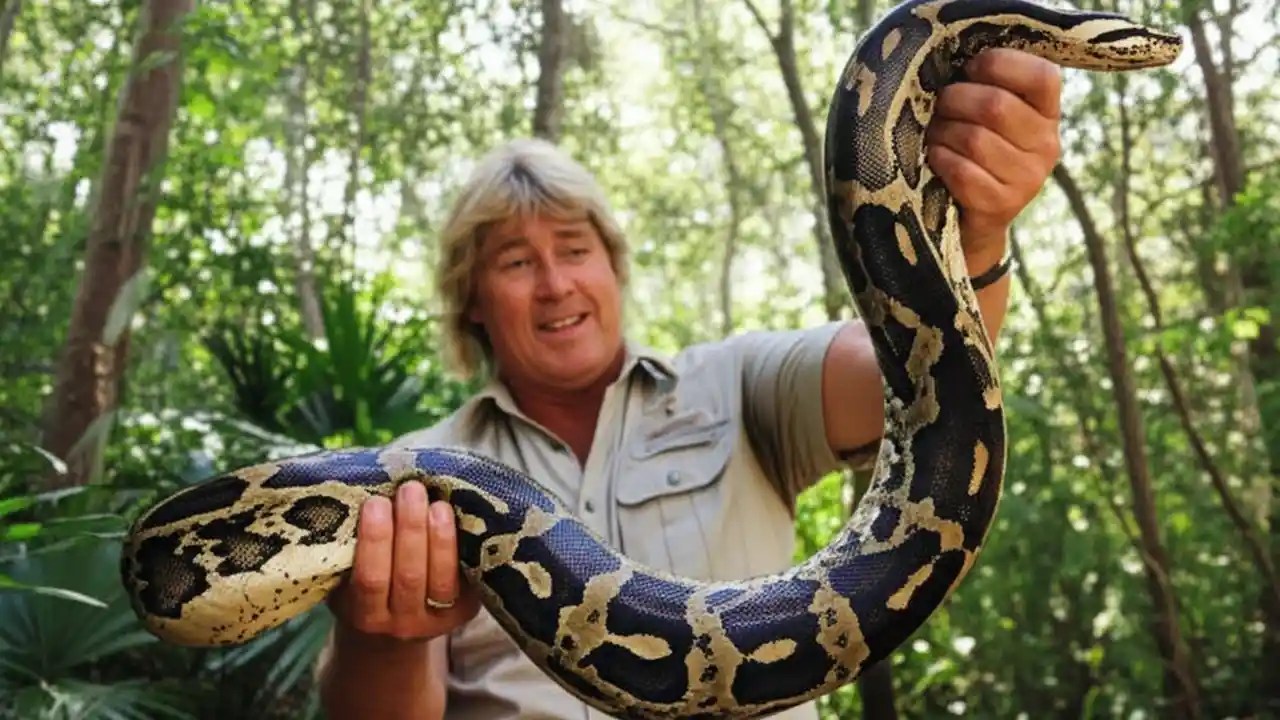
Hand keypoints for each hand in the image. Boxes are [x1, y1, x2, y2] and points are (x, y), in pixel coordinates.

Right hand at [328, 481, 480, 643]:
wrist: (395, 626)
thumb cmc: (365, 588)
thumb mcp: (348, 578)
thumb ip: (353, 549)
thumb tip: (367, 492)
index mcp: (365, 616)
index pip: (371, 579)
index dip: (375, 541)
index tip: (375, 502)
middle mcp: (401, 624)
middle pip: (410, 576)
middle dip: (411, 529)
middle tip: (410, 489)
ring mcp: (437, 620)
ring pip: (443, 578)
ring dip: (441, 536)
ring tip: (438, 503)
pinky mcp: (466, 610)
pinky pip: (468, 578)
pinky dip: (464, 546)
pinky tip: (461, 517)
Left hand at [926, 48, 1062, 259]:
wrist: (976, 221)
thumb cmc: (979, 154)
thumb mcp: (995, 119)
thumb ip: (989, 89)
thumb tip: (950, 63)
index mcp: (1048, 114)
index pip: (1041, 76)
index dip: (999, 64)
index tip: (970, 70)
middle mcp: (1046, 145)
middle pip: (995, 105)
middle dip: (955, 99)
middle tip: (939, 106)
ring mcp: (1027, 179)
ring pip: (974, 138)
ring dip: (942, 132)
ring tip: (934, 133)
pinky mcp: (1001, 205)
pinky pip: (962, 171)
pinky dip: (941, 159)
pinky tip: (935, 158)